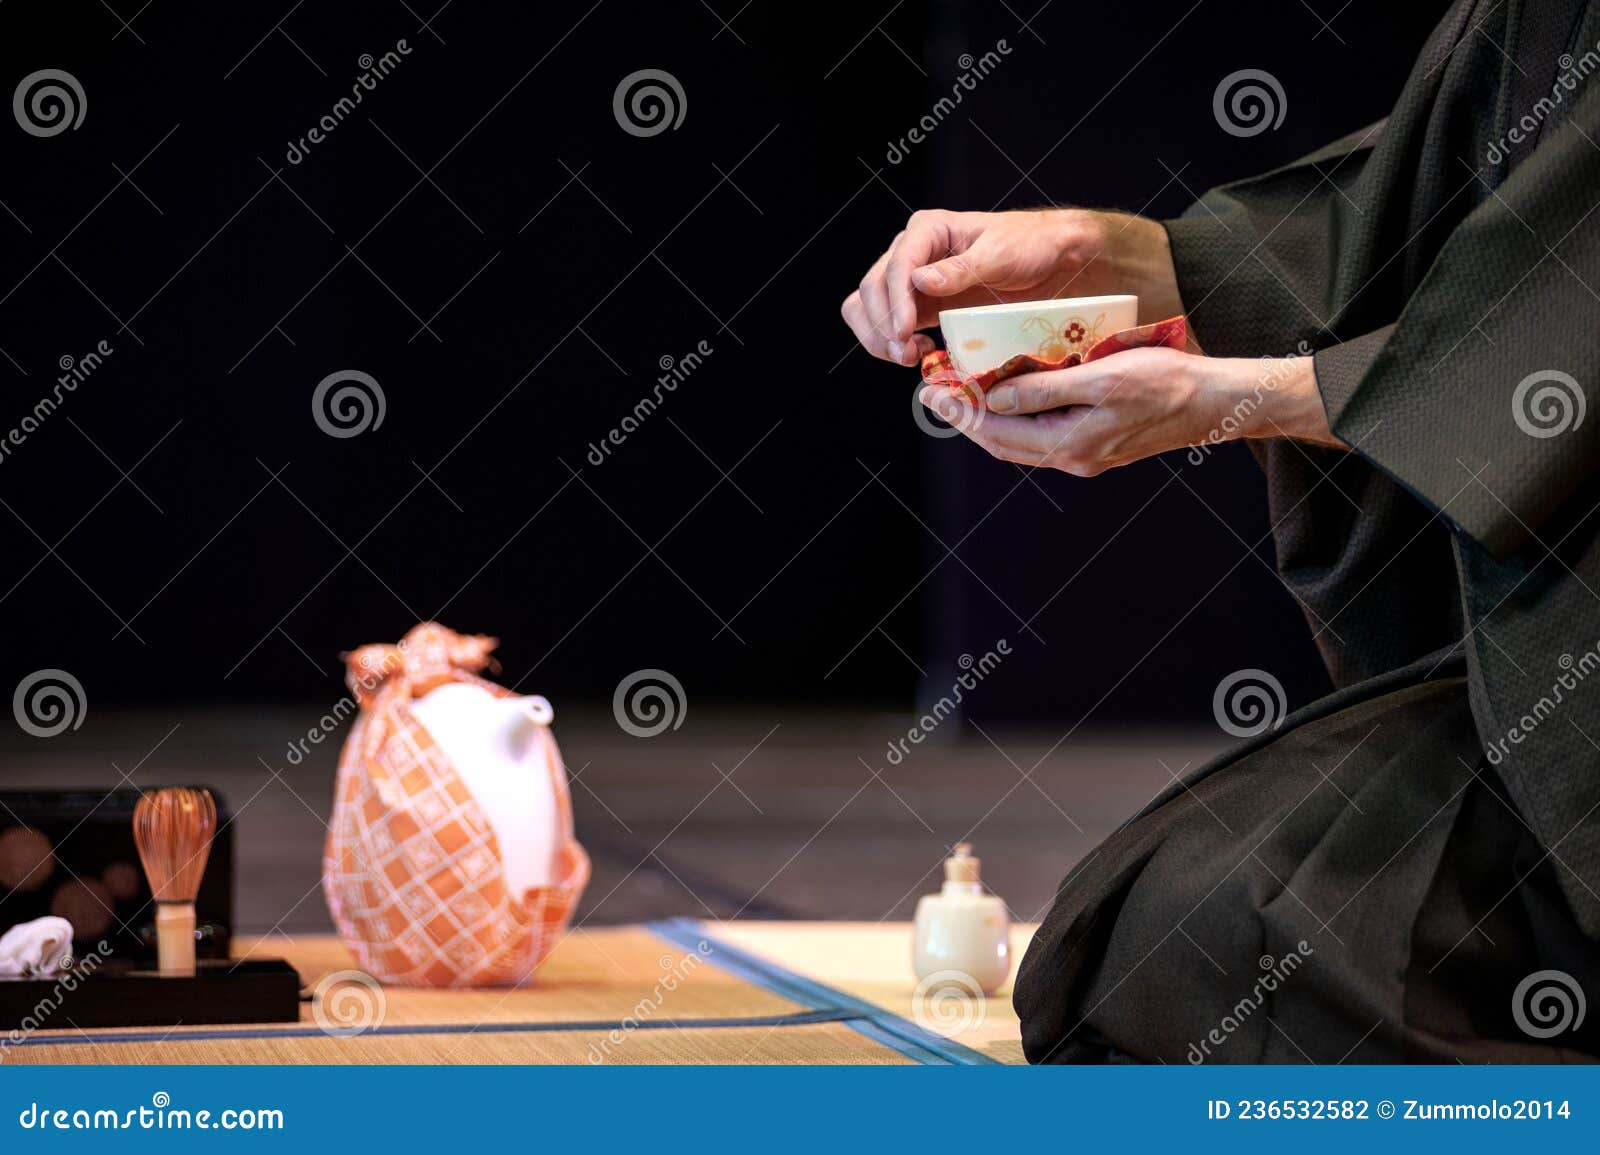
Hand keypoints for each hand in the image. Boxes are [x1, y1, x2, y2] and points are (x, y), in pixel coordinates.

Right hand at [841, 208, 1182, 366]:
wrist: (1057, 261)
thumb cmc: (1034, 246)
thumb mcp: (1001, 253)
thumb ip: (959, 269)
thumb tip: (919, 282)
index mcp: (929, 230)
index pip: (895, 266)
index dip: (894, 302)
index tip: (905, 333)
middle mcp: (914, 253)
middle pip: (871, 289)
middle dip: (882, 324)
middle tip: (907, 355)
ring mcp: (914, 282)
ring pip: (868, 308)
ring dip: (879, 336)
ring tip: (910, 357)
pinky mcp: (923, 308)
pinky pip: (888, 325)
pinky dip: (891, 343)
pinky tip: (919, 354)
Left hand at [917, 349, 1342, 474]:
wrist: (1215, 402)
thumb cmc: (1166, 382)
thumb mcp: (1103, 377)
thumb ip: (1046, 389)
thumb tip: (995, 398)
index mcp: (1069, 446)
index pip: (997, 434)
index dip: (960, 412)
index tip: (931, 389)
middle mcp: (1071, 458)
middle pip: (1001, 443)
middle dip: (965, 416)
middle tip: (933, 388)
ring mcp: (1084, 454)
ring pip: (1020, 442)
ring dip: (988, 419)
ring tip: (960, 391)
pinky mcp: (1095, 444)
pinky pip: (1042, 435)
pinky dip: (1017, 418)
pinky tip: (1007, 396)